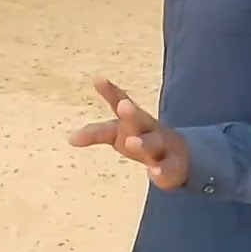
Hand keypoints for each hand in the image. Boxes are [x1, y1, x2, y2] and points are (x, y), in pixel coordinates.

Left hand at [68, 77, 189, 189]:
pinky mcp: (172, 167)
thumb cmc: (142, 138)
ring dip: (142, 143)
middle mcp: (148, 128)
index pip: (120, 101)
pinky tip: (154, 172)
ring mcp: (162, 146)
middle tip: (123, 106)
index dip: (110, 91)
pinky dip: (161, 170)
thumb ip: (96, 133)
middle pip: (139, 119)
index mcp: (134, 118)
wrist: (181, 155)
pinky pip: (167, 169)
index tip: (98, 79)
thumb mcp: (117, 133)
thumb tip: (69, 138)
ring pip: (152, 144)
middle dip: (131, 113)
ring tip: (131, 143)